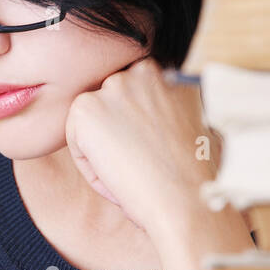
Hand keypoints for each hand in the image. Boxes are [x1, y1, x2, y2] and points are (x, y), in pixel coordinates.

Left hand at [64, 56, 254, 269]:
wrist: (187, 199)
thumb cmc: (194, 176)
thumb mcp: (187, 128)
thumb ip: (163, 112)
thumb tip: (141, 121)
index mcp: (166, 73)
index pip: (129, 104)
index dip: (136, 137)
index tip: (151, 158)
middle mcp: (139, 71)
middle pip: (109, 112)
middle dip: (118, 141)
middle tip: (142, 169)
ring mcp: (112, 86)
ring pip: (91, 127)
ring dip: (105, 155)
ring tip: (134, 175)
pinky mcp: (86, 108)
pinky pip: (75, 143)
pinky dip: (91, 168)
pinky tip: (119, 177)